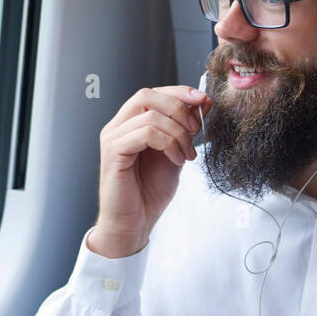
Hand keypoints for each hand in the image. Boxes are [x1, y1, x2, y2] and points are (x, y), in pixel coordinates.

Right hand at [88, 85, 211, 258]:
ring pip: (150, 115)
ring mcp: (113, 138)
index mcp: (130, 124)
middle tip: (195, 131)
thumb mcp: (176, 152)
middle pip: (147, 96)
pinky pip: (145, 133)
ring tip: (186, 155)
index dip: (179, 92)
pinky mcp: (113, 152)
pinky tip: (176, 160)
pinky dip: (168, 144)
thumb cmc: (149, 192)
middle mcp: (118, 127)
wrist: (134, 223)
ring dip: (178, 134)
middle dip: (179, 108)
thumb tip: (203, 102)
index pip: (153, 93)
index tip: (203, 101)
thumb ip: (185, 128)